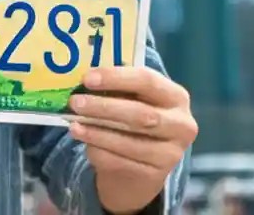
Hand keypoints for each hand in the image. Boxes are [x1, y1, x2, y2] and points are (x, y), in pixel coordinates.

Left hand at [67, 66, 196, 214]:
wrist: (143, 164)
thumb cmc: (134, 119)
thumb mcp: (133, 100)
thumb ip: (116, 89)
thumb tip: (82, 81)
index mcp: (176, 97)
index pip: (148, 81)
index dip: (116, 78)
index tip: (87, 78)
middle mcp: (181, 125)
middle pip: (140, 114)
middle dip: (103, 107)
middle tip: (75, 102)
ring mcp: (170, 154)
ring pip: (129, 142)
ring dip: (96, 133)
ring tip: (73, 125)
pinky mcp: (154, 175)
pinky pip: (119, 162)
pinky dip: (97, 150)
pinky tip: (83, 140)